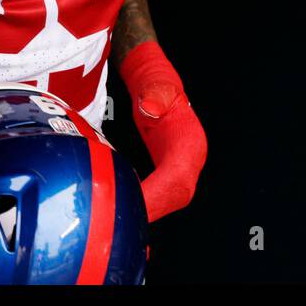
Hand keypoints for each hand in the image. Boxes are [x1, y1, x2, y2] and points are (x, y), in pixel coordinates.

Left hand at [118, 42, 207, 221]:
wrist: (154, 87)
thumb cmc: (155, 85)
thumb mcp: (156, 84)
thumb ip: (155, 93)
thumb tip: (151, 109)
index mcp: (190, 142)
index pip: (177, 178)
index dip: (157, 196)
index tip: (132, 204)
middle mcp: (189, 160)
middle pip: (175, 196)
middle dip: (150, 211)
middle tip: (118, 222)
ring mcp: (179, 168)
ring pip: (167, 200)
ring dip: (145, 212)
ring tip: (116, 221)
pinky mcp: (166, 174)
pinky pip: (158, 196)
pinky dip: (142, 205)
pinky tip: (121, 209)